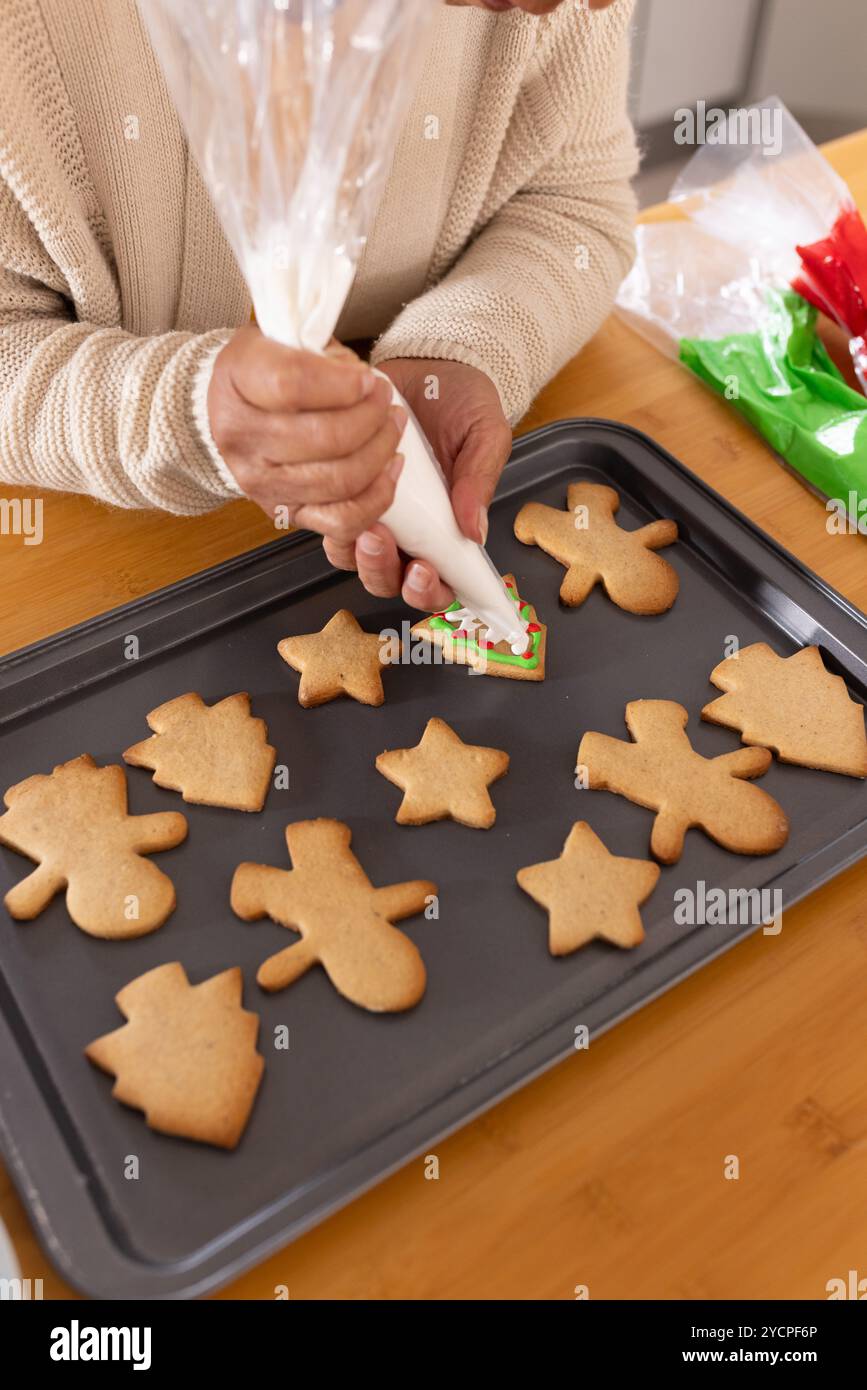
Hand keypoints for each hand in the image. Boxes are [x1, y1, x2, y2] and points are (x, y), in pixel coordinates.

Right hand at [208, 327, 406, 541]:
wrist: (231, 410)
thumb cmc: (265, 370)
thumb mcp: (283, 337)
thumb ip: (321, 351)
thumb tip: (364, 380)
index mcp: (238, 381)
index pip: (292, 385)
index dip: (343, 384)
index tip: (367, 378)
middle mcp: (243, 438)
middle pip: (326, 437)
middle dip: (372, 417)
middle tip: (385, 399)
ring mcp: (262, 482)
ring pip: (340, 479)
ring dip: (381, 451)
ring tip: (392, 426)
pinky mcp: (286, 512)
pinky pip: (341, 521)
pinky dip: (376, 498)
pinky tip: (389, 469)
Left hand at [322, 358, 511, 610]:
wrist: (431, 359)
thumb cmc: (464, 403)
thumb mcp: (485, 437)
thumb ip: (480, 481)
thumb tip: (475, 530)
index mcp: (446, 530)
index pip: (437, 584)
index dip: (427, 592)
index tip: (423, 572)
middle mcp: (407, 530)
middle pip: (386, 579)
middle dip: (381, 571)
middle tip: (379, 541)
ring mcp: (370, 510)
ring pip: (350, 556)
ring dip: (353, 550)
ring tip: (362, 522)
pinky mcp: (340, 485)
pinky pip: (324, 515)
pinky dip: (329, 511)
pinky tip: (340, 491)